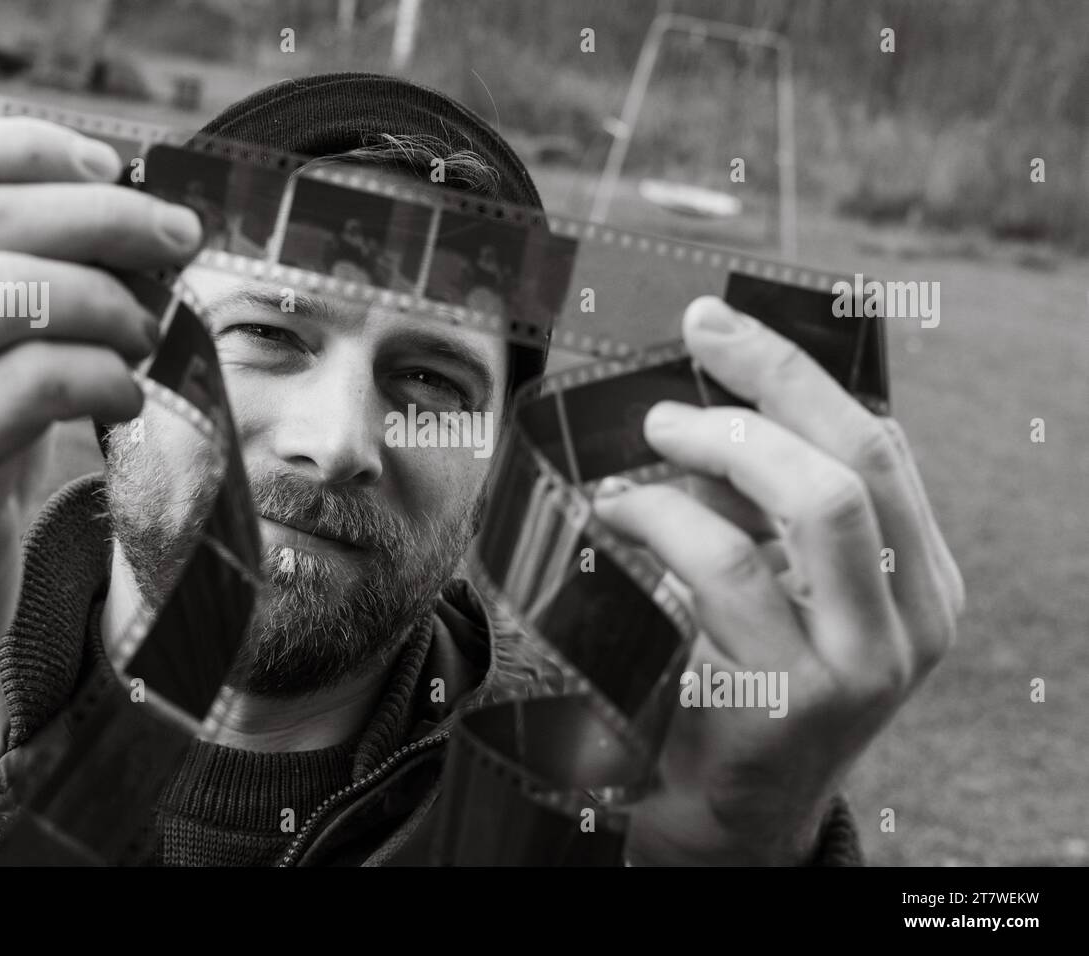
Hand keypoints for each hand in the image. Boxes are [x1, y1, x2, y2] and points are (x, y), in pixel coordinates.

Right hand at [0, 117, 202, 798]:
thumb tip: (127, 232)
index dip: (27, 146)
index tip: (113, 164)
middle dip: (106, 217)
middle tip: (178, 239)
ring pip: (13, 293)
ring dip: (110, 302)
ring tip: (148, 333)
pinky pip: (38, 383)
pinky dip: (106, 377)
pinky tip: (126, 398)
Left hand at [593, 296, 964, 864]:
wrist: (725, 813)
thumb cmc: (747, 682)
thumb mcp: (792, 590)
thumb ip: (775, 510)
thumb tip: (708, 402)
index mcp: (919, 579)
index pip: (878, 442)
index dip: (792, 371)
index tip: (717, 325)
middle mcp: (908, 623)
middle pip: (850, 464)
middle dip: (753, 398)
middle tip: (665, 403)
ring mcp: (854, 669)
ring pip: (795, 512)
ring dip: (698, 466)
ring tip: (636, 467)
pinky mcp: (785, 704)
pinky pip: (719, 576)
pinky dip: (658, 526)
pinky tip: (616, 522)